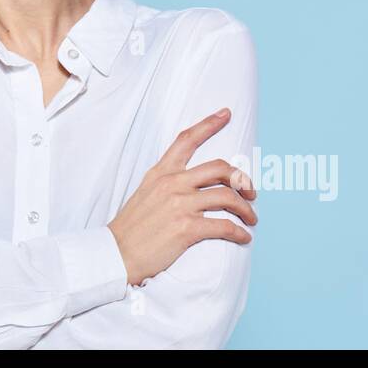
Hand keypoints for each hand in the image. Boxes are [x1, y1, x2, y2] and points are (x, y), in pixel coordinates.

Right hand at [107, 107, 257, 286]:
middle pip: (219, 168)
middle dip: (241, 180)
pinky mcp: (186, 228)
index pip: (186, 140)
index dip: (209, 124)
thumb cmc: (131, 228)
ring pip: (227, 196)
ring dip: (246, 209)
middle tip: (251, 194)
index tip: (225, 113)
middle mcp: (172, 183)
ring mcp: (180, 204)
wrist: (115, 254)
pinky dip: (240, 232)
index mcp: (161, 173)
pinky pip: (224, 226)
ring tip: (251, 219)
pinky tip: (244, 237)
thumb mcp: (145, 193)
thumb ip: (167, 183)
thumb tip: (192, 184)